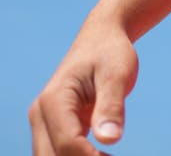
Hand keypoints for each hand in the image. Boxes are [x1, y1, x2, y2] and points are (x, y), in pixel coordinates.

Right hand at [28, 21, 138, 154]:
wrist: (103, 38)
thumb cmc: (111, 52)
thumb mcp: (117, 74)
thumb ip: (112, 105)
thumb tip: (109, 139)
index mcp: (54, 100)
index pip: (67, 143)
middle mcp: (41, 114)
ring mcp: (45, 122)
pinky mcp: (55, 126)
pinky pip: (60, 152)